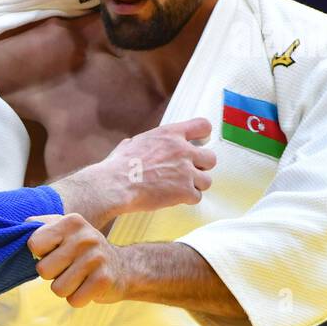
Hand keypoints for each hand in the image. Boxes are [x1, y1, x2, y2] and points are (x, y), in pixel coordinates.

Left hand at [27, 214, 129, 307]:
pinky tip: (88, 287)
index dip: (41, 254)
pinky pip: (74, 300)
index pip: (34, 244)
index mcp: (71, 222)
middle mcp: (85, 237)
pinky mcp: (104, 280)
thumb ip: (38, 226)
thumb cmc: (81, 251)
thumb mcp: (63, 231)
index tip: (54, 252)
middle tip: (69, 268)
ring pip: (58, 289)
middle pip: (43, 270)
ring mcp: (96, 258)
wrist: (122, 267)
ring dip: (66, 288)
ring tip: (79, 278)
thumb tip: (17, 228)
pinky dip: (78, 299)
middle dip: (53, 275)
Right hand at [85, 118, 216, 218]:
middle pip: (210, 158)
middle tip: (188, 172)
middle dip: (201, 166)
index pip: (202, 126)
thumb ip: (144, 143)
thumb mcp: (131, 143)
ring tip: (179, 188)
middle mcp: (182, 151)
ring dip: (195, 185)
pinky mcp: (185, 191)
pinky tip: (174, 198)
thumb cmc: (118, 166)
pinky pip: (197, 196)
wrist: (115, 185)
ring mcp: (186, 171)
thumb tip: (133, 145)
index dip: (203, 136)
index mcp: (170, 135)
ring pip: (206, 180)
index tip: (199, 143)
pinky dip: (187, 199)